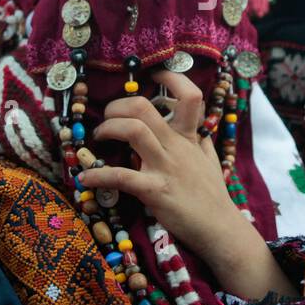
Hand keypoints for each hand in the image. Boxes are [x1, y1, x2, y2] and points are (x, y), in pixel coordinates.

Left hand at [77, 69, 296, 300]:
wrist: (219, 229)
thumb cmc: (213, 196)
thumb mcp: (211, 162)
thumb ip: (202, 143)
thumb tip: (201, 130)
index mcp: (189, 137)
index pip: (189, 95)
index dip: (170, 77)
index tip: (152, 75)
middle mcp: (176, 146)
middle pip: (143, 108)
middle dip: (117, 106)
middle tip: (107, 117)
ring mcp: (165, 167)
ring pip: (133, 131)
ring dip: (107, 129)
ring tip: (98, 137)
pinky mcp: (154, 191)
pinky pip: (121, 177)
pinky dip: (98, 175)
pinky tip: (85, 178)